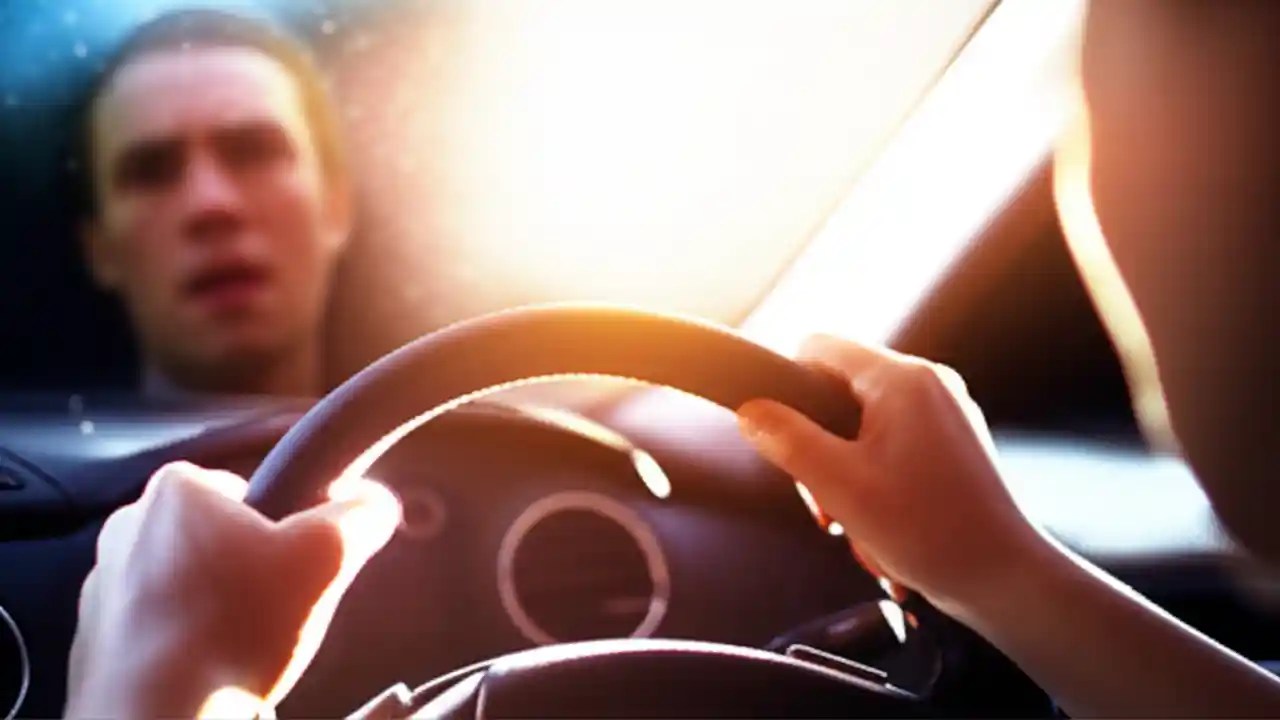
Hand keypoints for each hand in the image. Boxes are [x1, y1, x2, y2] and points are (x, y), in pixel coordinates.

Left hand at [64, 461, 400, 717]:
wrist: (159, 717)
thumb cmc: (232, 631)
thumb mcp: (328, 557)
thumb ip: (362, 515)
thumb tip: (375, 505)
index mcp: (176, 491)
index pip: (243, 487)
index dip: (279, 525)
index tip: (293, 562)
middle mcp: (128, 527)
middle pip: (214, 537)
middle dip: (245, 568)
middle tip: (276, 606)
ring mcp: (102, 586)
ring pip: (184, 584)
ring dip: (213, 607)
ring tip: (242, 644)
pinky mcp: (95, 639)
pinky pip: (156, 630)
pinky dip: (182, 645)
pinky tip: (210, 668)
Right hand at [736, 335, 1053, 617]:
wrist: (1004, 578)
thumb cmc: (931, 531)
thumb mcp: (838, 485)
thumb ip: (787, 440)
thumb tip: (750, 410)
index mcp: (902, 379)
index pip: (818, 347)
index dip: (788, 387)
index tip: (786, 438)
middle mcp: (930, 383)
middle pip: (839, 393)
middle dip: (820, 449)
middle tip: (825, 503)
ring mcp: (948, 412)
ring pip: (864, 426)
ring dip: (846, 475)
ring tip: (859, 522)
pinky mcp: (956, 442)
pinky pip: (894, 446)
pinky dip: (877, 481)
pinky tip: (884, 526)